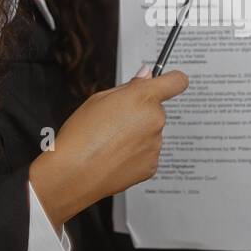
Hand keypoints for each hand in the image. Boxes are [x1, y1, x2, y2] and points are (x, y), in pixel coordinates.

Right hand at [28, 69, 189, 226]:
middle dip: (141, 113)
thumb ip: (128, 87)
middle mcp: (155, 120)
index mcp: (143, 98)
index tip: (168, 82)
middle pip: (156, 110)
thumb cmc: (81, 135)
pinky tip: (114, 157)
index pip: (176, 81)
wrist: (74, 174)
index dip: (172, 81)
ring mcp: (155, 144)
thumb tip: (145, 76)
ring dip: (137, 135)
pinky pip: (147, 153)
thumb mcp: (98, 99)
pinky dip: (134, 154)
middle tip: (114, 122)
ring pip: (150, 133)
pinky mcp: (152, 165)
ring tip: (109, 143)